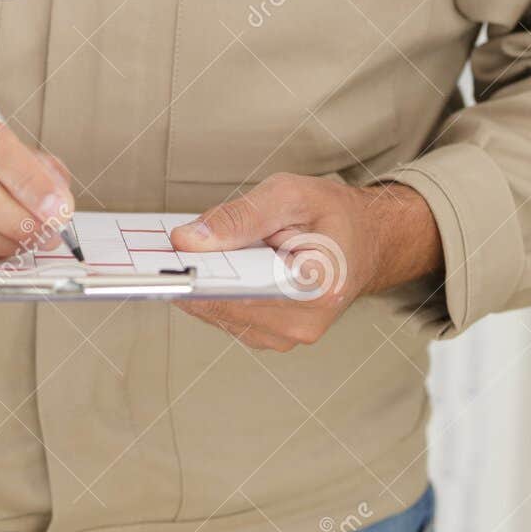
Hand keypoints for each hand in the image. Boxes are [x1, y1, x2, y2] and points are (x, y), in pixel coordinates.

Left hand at [169, 174, 441, 351]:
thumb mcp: (290, 195)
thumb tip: (187, 240)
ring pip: (220, 313)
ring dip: (199, 283)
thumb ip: (239, 216)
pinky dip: (210, 290)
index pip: (242, 292)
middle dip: (194, 275)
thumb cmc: (333, 214)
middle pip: (224, 305)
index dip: (200, 278)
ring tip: (182, 252)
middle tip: (163, 249)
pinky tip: (202, 265)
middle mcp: (301, 325)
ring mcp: (286, 336)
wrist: (367, 239)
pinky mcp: (271, 335)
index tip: (166, 263)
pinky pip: (227, 315)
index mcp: (316, 289)